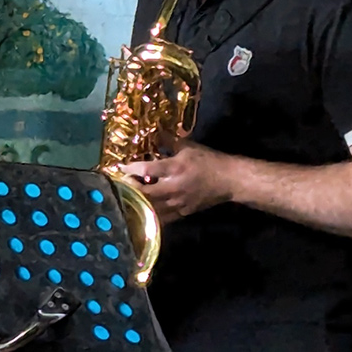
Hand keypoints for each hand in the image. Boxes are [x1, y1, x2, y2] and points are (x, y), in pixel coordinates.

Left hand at [118, 141, 233, 223]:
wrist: (230, 180)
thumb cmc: (208, 161)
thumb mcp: (188, 147)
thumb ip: (168, 142)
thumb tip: (154, 133)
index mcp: (174, 169)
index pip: (146, 170)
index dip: (130, 169)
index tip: (121, 168)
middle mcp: (173, 188)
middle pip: (144, 193)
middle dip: (130, 189)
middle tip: (122, 185)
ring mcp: (178, 203)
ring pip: (151, 208)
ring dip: (137, 203)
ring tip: (128, 198)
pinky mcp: (183, 213)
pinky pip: (163, 217)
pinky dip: (150, 214)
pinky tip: (142, 210)